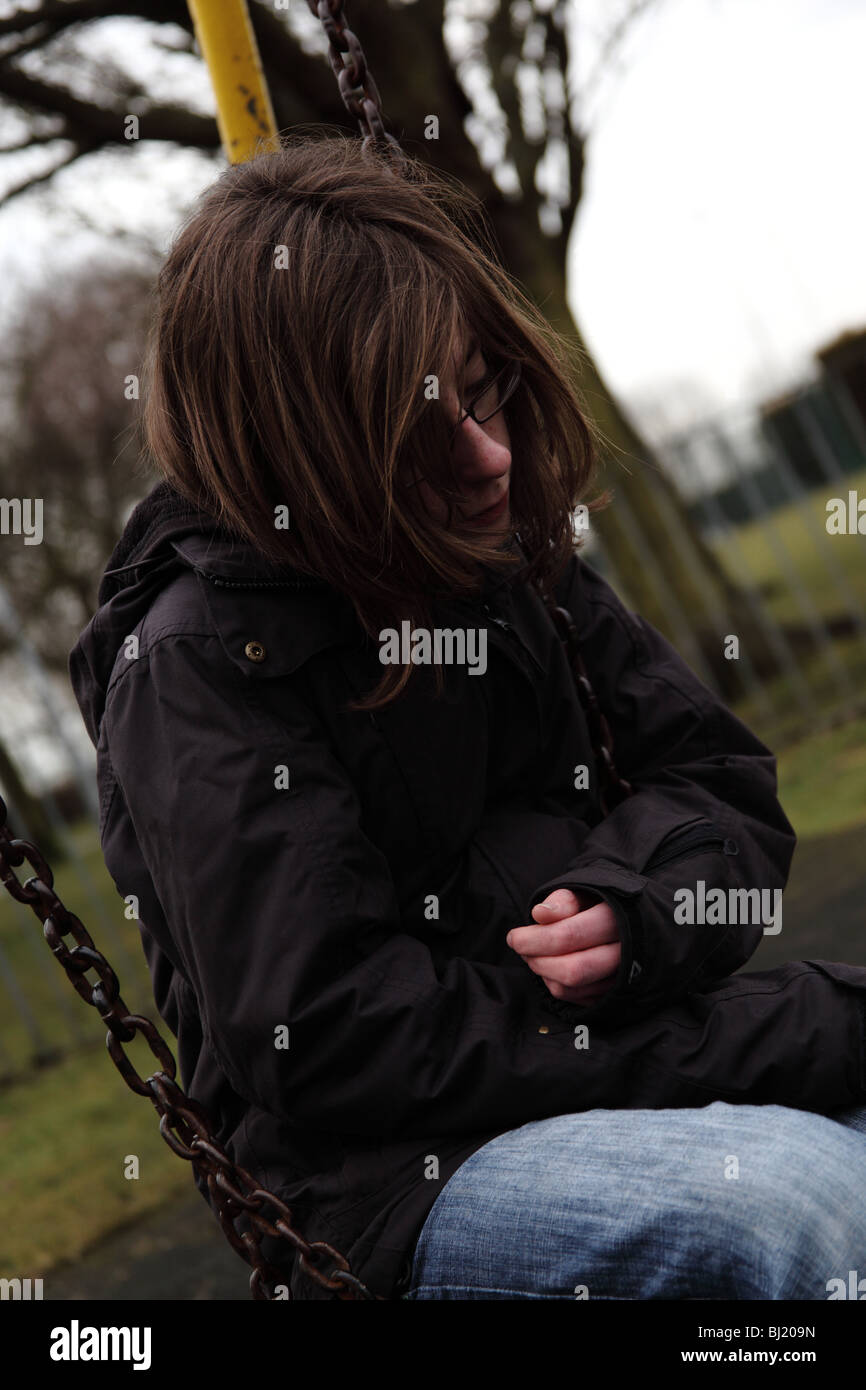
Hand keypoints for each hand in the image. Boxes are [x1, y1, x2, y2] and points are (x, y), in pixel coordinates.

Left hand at [506, 888, 621, 1005]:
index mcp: (615, 918)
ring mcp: (622, 976)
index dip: (534, 940)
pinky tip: (552, 968)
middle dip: (538, 962)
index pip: (569, 936)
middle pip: (572, 970)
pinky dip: (557, 985)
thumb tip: (540, 914)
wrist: (624, 922)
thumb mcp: (582, 894)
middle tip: (523, 950)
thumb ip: (562, 901)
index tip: (514, 937)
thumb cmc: (595, 906)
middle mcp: (624, 952)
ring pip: (573, 987)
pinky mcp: (614, 993)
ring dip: (544, 974)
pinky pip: (578, 999)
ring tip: (535, 956)